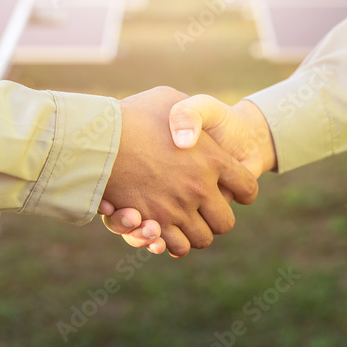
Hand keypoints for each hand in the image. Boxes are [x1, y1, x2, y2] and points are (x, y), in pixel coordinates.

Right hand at [101, 87, 258, 256]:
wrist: (100, 135)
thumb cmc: (134, 114)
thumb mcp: (169, 99)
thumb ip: (190, 113)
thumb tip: (193, 134)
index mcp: (212, 158)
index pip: (247, 187)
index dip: (243, 190)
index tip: (236, 190)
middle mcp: (200, 187)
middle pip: (225, 221)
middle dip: (217, 217)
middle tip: (205, 209)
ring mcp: (178, 208)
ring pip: (203, 238)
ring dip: (195, 232)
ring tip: (185, 221)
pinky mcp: (155, 224)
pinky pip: (177, 246)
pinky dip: (173, 243)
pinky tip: (166, 231)